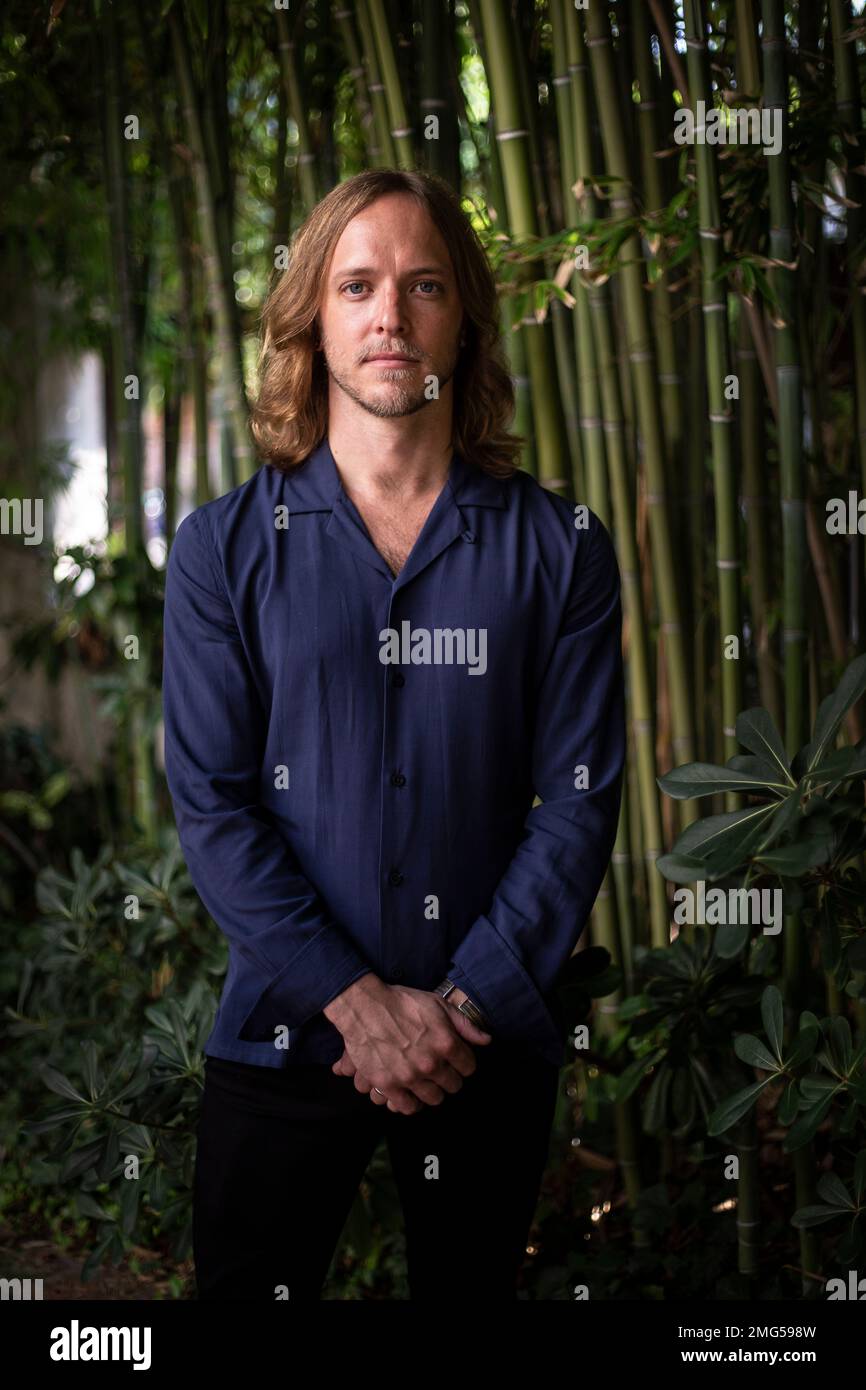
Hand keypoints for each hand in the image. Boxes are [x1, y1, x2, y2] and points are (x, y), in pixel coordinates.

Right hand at [324, 976, 491, 1114]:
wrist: (365, 1006)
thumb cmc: (403, 1002)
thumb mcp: (439, 1004)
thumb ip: (464, 1024)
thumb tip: (486, 1040)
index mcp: (446, 1043)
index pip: (469, 1067)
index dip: (463, 1062)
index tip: (456, 1060)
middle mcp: (431, 1063)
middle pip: (453, 1086)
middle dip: (449, 1077)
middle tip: (440, 1070)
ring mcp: (409, 1076)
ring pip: (433, 1099)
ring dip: (432, 1091)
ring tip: (426, 1082)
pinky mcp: (388, 1084)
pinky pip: (407, 1107)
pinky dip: (411, 1103)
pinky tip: (411, 1093)